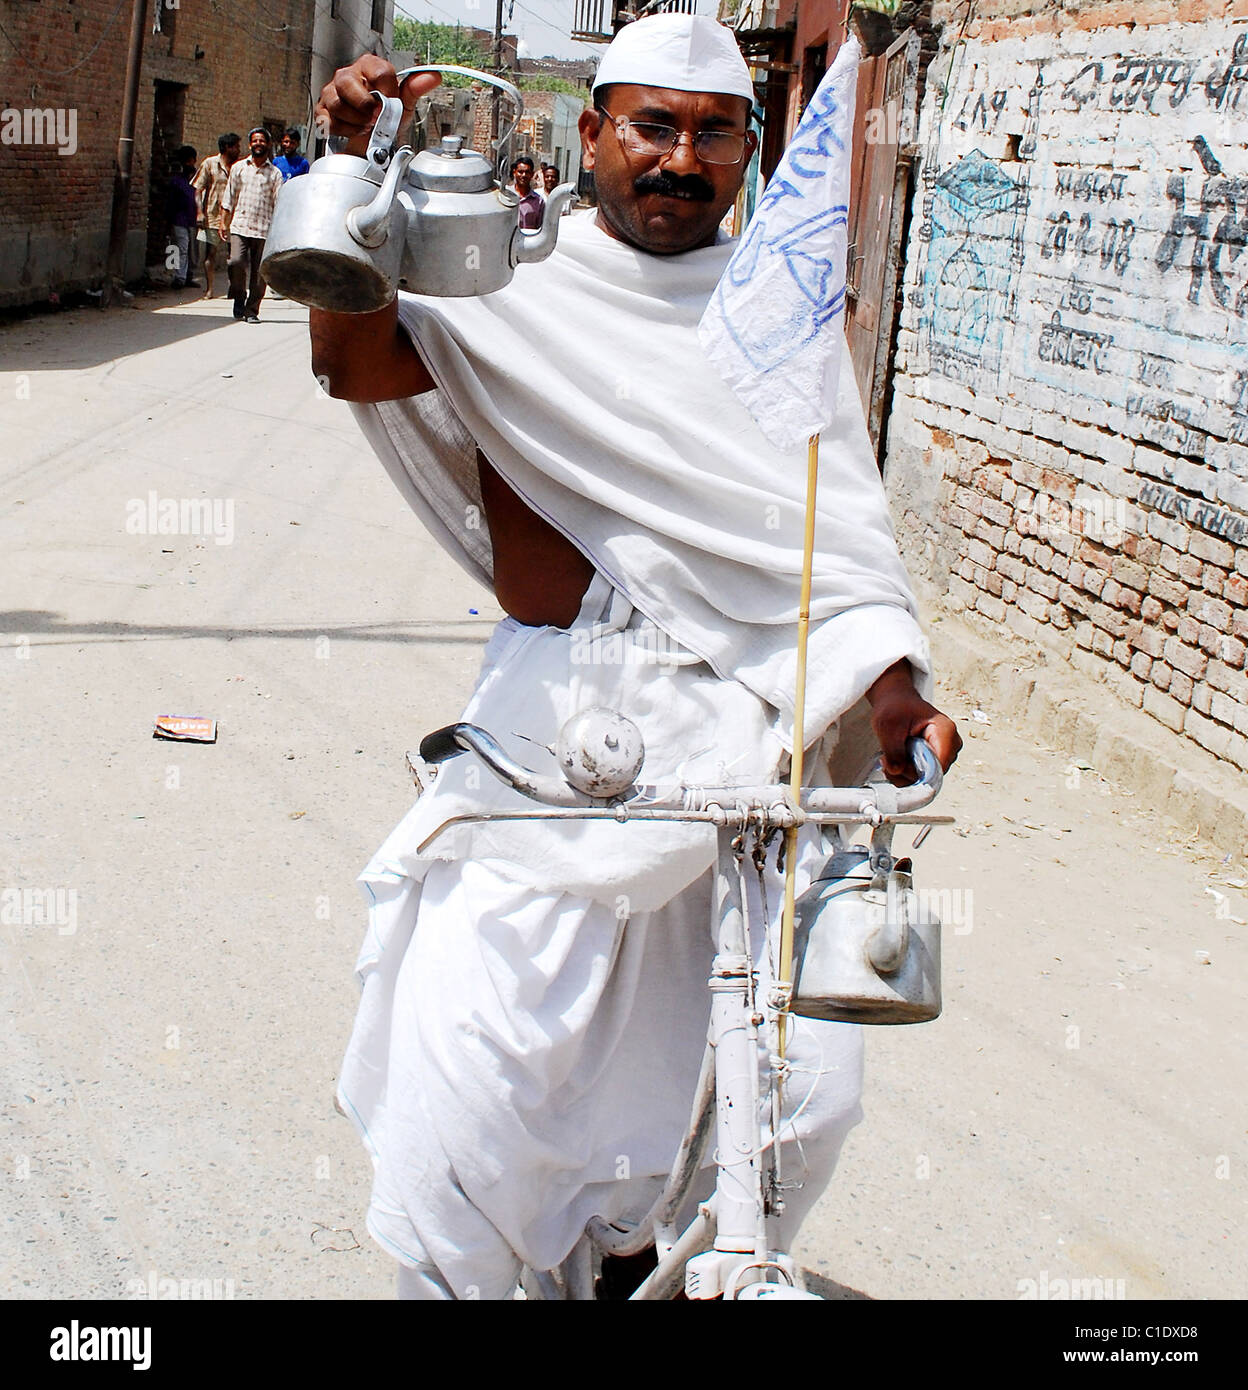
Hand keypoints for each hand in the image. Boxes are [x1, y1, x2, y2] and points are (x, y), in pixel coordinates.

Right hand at [316, 56, 440, 157]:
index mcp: (369, 67)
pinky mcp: (323, 111)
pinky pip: (329, 120)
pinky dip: (345, 130)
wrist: (370, 141)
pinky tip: (354, 131)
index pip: (379, 72)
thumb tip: (434, 77)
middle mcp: (348, 75)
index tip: (390, 104)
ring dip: (356, 122)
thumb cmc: (385, 117)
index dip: (387, 93)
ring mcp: (332, 92)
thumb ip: (415, 89)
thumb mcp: (403, 105)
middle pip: (348, 83)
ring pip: (337, 103)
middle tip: (375, 118)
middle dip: (366, 107)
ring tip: (366, 126)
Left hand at [865, 660, 961, 786]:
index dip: (916, 773)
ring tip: (890, 756)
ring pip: (926, 780)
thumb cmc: (895, 707)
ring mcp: (945, 753)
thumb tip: (896, 771)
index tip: (896, 766)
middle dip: (906, 772)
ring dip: (903, 774)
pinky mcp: (937, 760)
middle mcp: (951, 744)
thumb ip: (892, 751)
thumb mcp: (887, 726)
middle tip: (887, 757)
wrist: (897, 701)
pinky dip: (905, 774)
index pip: (938, 767)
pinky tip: (895, 760)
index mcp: (945, 731)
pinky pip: (922, 778)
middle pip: (932, 776)